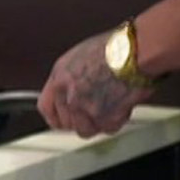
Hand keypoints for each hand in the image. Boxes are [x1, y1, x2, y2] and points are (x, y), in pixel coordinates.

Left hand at [38, 32, 153, 137]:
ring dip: (97, 123)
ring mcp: (86, 108)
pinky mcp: (105, 118)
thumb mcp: (78, 57)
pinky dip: (116, 121)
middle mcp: (68, 95)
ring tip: (109, 106)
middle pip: (67, 122)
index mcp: (59, 78)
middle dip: (80, 120)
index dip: (55, 117)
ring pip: (86, 130)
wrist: (134, 53)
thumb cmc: (112, 49)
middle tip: (94, 111)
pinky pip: (108, 129)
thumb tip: (68, 91)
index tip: (61, 121)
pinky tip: (121, 104)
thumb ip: (68, 78)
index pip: (45, 108)